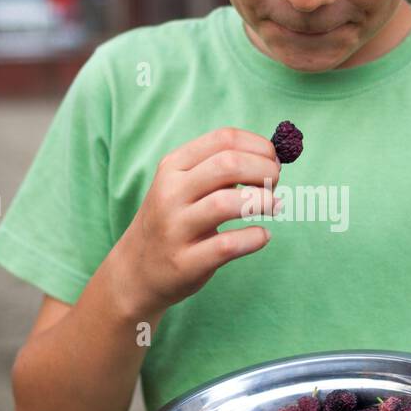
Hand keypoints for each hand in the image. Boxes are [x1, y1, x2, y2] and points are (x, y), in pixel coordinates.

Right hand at [120, 127, 281, 318]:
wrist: (135, 271)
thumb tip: (270, 160)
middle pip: (229, 164)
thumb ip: (219, 170)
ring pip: (227, 203)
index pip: (224, 139)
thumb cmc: (173, 222)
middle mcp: (171, 193)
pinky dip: (255, 237)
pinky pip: (228, 245)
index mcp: (173, 166)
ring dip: (263, 202)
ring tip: (274, 206)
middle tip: (274, 184)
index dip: (259, 146)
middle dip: (264, 170)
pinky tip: (263, 235)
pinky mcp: (185, 262)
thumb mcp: (182, 186)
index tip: (273, 159)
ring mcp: (175, 228)